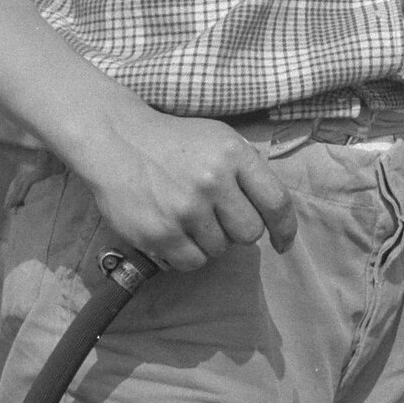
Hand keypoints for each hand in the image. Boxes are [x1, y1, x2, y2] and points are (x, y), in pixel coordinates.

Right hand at [74, 107, 297, 273]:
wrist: (118, 141)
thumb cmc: (175, 142)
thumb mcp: (220, 140)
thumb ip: (247, 170)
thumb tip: (271, 212)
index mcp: (234, 155)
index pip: (276, 201)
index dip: (285, 228)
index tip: (283, 244)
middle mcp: (214, 181)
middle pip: (249, 233)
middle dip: (237, 231)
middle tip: (217, 217)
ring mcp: (186, 209)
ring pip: (220, 250)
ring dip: (209, 241)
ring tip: (188, 218)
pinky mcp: (160, 233)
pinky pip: (192, 262)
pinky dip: (187, 255)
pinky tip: (175, 233)